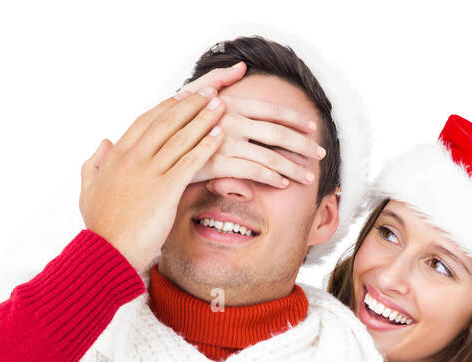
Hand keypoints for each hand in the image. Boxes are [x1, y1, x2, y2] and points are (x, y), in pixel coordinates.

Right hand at [78, 85, 226, 274]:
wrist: (107, 253)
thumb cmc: (101, 227)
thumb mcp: (89, 190)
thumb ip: (95, 163)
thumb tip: (103, 142)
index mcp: (116, 155)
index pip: (145, 121)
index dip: (167, 106)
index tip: (183, 95)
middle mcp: (132, 158)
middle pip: (165, 121)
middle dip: (190, 104)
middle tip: (210, 90)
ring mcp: (148, 172)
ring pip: (180, 137)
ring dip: (203, 118)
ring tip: (221, 105)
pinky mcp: (164, 190)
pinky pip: (189, 161)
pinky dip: (205, 146)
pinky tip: (220, 136)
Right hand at [178, 63, 325, 187]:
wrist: (150, 148)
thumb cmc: (174, 123)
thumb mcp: (193, 95)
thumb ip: (218, 80)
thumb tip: (241, 66)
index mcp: (230, 103)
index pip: (271, 110)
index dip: (294, 119)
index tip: (312, 127)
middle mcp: (231, 120)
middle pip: (278, 133)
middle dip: (303, 144)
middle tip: (320, 153)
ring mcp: (225, 142)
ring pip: (269, 156)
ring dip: (292, 167)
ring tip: (307, 177)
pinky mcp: (218, 164)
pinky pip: (252, 172)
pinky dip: (271, 178)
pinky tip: (283, 184)